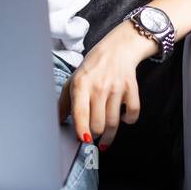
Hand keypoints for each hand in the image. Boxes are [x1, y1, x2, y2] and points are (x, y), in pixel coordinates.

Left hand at [57, 20, 156, 148]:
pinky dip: (128, 120)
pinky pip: (132, 112)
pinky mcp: (131, 88)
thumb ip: (64, 102)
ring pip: (114, 122)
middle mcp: (98, 86)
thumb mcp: (73, 80)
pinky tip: (122, 119)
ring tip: (104, 139)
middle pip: (98, 123)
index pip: (80, 112)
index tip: (83, 140)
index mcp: (81, 84)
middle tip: (92, 136)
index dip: (81, 130)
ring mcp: (116, 87)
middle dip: (94, 135)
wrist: (117, 49)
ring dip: (109, 136)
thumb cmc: (92, 67)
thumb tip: (58, 121)